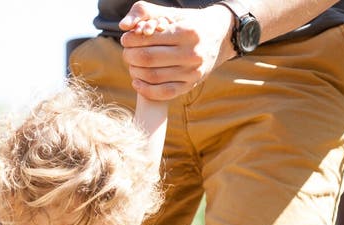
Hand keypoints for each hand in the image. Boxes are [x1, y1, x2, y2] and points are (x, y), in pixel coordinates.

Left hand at [119, 1, 233, 99]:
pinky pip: (164, 92)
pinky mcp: (191, 85)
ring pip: (154, 76)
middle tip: (126, 53)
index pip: (149, 38)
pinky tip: (136, 82)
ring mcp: (193, 72)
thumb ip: (146, 12)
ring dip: (136, 72)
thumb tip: (124, 25)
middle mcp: (192, 53)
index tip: (125, 39)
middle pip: (149, 58)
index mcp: (187, 31)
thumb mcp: (172, 13)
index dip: (132, 40)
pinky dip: (146, 90)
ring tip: (131, 65)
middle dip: (131, 56)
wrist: (219, 37)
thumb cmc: (189, 22)